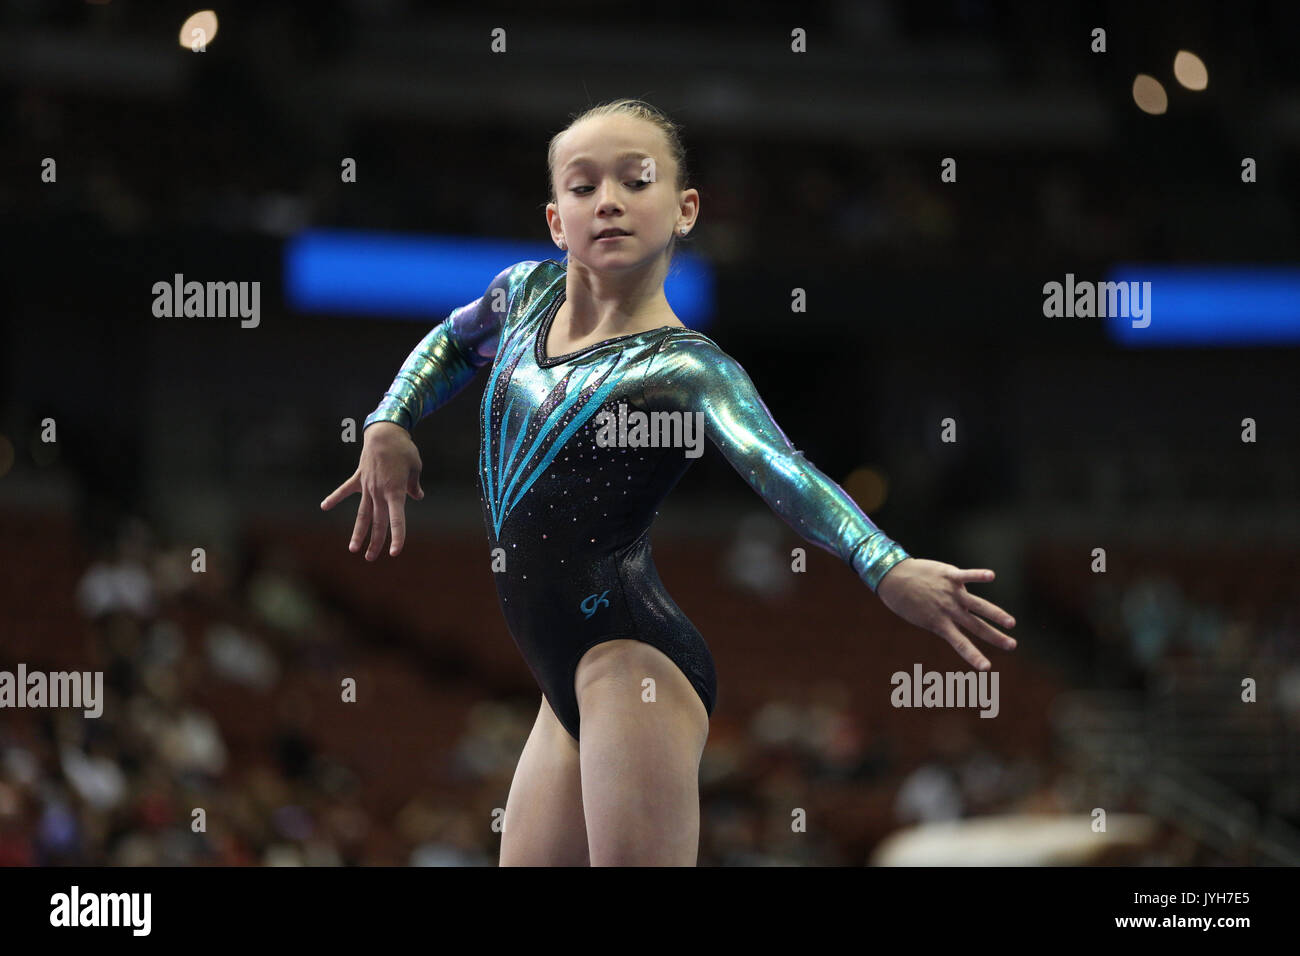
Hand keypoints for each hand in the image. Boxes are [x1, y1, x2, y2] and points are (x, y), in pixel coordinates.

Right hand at [320, 422, 424, 558]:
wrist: (385, 432)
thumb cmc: (404, 449)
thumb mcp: (415, 468)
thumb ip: (414, 485)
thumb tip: (417, 496)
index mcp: (395, 491)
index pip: (396, 519)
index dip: (397, 536)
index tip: (395, 552)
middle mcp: (378, 492)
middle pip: (377, 522)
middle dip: (375, 542)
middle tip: (371, 559)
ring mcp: (367, 486)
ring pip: (362, 513)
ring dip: (358, 532)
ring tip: (353, 549)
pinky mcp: (359, 478)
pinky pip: (345, 490)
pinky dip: (335, 498)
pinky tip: (324, 506)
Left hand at [875, 558, 1016, 669]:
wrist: (893, 577)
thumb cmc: (907, 600)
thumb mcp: (923, 617)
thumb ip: (944, 620)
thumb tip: (964, 619)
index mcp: (941, 623)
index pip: (961, 644)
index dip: (974, 656)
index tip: (987, 669)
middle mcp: (948, 610)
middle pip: (976, 626)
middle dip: (995, 637)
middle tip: (1012, 645)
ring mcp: (950, 592)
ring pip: (978, 605)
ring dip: (996, 614)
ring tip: (1010, 623)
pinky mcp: (949, 575)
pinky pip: (966, 575)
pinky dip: (978, 575)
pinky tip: (991, 576)